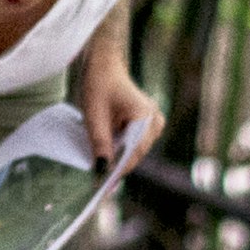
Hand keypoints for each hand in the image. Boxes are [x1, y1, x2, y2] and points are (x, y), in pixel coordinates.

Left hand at [84, 58, 164, 173]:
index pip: (135, 151)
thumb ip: (100, 143)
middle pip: (136, 153)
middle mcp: (154, 120)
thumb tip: (103, 169)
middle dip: (118, 164)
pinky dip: (120, 147)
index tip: (104, 184)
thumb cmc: (99, 84)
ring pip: (134, 150)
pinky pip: (133, 143)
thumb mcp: (94, 115)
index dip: (120, 169)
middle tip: (97, 181)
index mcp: (146, 116)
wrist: (104, 66)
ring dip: (118, 156)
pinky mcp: (146, 124)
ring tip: (99, 165)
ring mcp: (153, 122)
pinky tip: (106, 151)